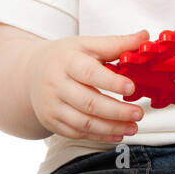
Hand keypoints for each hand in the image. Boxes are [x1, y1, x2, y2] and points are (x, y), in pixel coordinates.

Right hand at [25, 30, 149, 142]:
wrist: (30, 74)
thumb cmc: (62, 58)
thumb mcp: (86, 45)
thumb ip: (116, 43)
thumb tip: (144, 37)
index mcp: (66, 61)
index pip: (89, 73)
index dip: (111, 82)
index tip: (131, 88)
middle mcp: (55, 84)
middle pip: (88, 103)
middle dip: (117, 111)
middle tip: (138, 113)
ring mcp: (52, 106)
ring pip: (83, 122)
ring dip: (111, 128)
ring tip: (132, 126)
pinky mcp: (51, 122)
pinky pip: (77, 133)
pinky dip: (100, 136)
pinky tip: (117, 134)